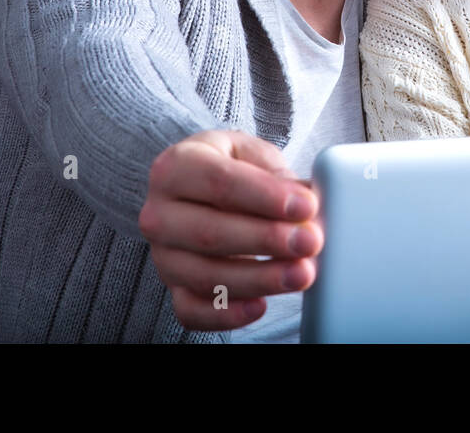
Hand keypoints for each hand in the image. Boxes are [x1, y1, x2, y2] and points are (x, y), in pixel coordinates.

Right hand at [138, 130, 321, 330]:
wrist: (208, 191)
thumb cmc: (234, 170)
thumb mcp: (255, 156)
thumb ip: (278, 176)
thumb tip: (306, 203)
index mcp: (176, 166)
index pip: (219, 181)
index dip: (265, 196)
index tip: (306, 205)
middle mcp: (160, 212)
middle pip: (210, 232)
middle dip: (266, 240)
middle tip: (310, 241)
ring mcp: (163, 255)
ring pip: (205, 275)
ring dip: (259, 279)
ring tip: (301, 273)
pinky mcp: (173, 288)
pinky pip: (192, 311)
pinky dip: (227, 314)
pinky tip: (261, 305)